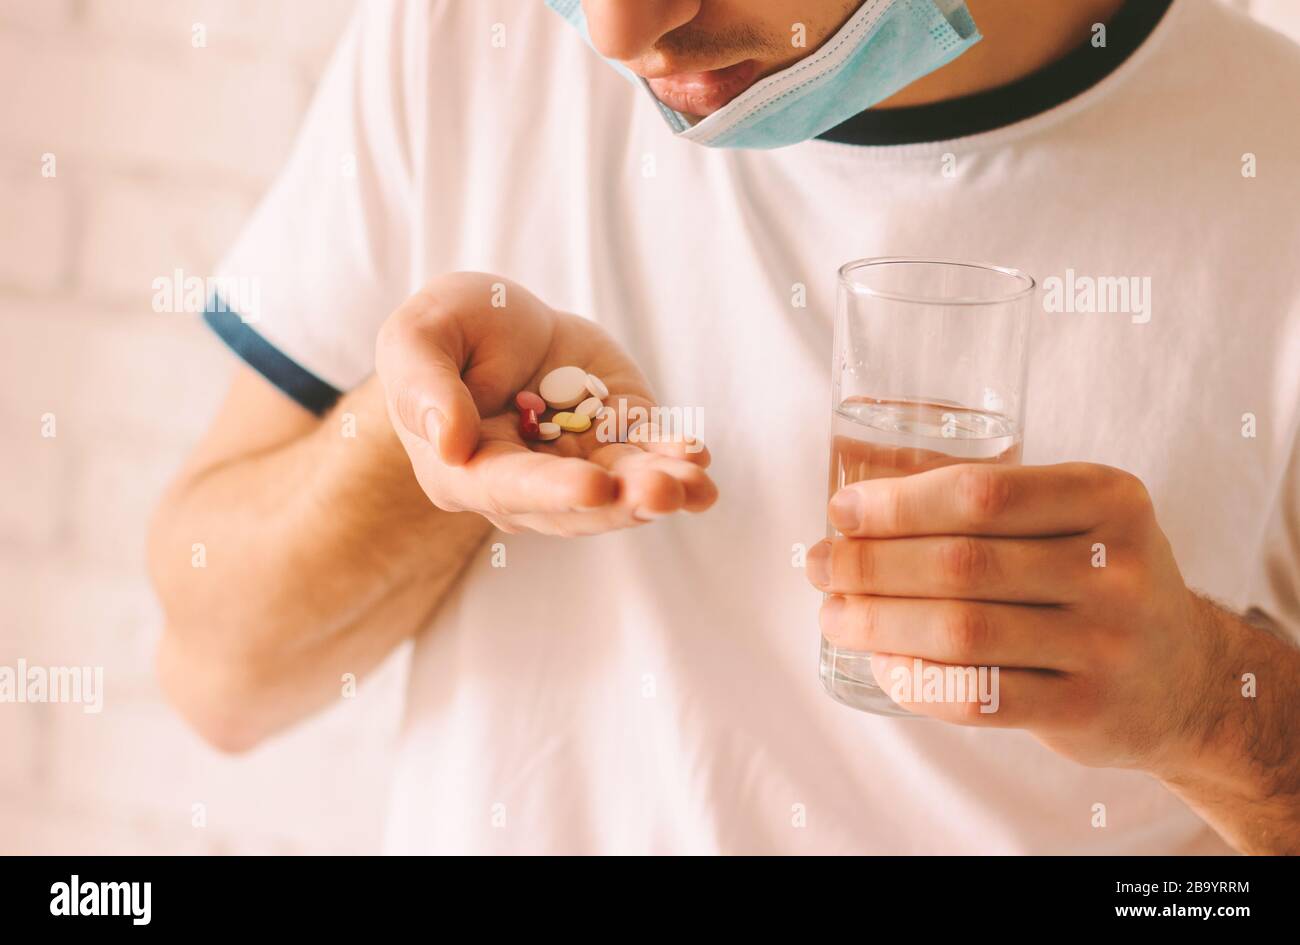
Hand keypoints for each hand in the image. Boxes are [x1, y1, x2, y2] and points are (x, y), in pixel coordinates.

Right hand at [375, 272, 715, 534]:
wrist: (496, 323)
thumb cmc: (446, 331)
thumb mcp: (418, 337)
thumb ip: (424, 386)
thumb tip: (450, 444)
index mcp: (465, 471)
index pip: (512, 489)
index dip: (554, 491)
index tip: (595, 486)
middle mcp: (526, 485)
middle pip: (578, 505)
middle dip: (624, 500)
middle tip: (666, 492)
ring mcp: (576, 466)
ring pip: (621, 489)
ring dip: (661, 489)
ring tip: (695, 480)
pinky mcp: (616, 440)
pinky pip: (648, 455)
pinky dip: (675, 459)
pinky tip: (698, 458)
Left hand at [806, 462, 1225, 774]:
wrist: (1188, 678)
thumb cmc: (1100, 579)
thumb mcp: (1076, 517)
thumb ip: (986, 495)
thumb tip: (858, 482)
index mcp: (1108, 499)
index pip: (982, 493)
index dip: (897, 503)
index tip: (842, 512)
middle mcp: (1117, 568)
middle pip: (961, 562)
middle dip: (870, 563)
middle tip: (819, 564)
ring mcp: (1107, 644)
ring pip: (961, 631)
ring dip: (878, 623)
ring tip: (834, 613)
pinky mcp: (1086, 710)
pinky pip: (978, 696)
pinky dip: (916, 679)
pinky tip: (883, 664)